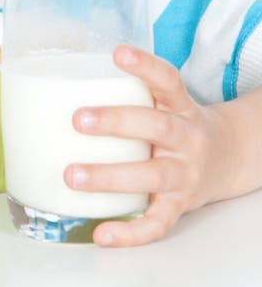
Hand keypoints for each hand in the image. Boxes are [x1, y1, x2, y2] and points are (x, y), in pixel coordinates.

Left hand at [63, 45, 230, 246]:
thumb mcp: (165, 102)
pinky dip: (130, 233)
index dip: (145, 66)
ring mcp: (184, 173)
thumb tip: (61, 81)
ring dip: (110, 176)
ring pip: (152, 175)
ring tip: (72, 175)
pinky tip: (101, 234)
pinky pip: (157, 223)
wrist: (226, 159)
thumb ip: (128, 91)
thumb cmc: (177, 126)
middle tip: (77, 119)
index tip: (118, 52)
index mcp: (180, 107)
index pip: (167, 80)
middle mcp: (186, 138)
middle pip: (156, 127)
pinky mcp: (180, 206)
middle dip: (116, 122)